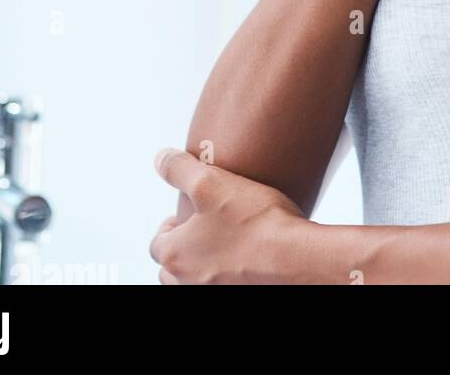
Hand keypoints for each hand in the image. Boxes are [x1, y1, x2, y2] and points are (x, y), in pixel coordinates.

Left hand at [151, 147, 316, 284]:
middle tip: (203, 230)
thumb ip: (180, 169)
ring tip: (222, 244)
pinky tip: (244, 256)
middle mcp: (189, 281)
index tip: (187, 215)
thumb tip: (161, 159)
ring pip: (194, 281)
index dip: (170, 225)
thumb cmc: (254, 224)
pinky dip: (224, 274)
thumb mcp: (209, 182)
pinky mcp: (239, 290)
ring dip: (201, 264)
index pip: (157, 243)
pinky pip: (221, 283)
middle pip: (171, 268)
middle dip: (182, 249)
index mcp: (175, 255)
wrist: (292, 257)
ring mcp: (214, 290)